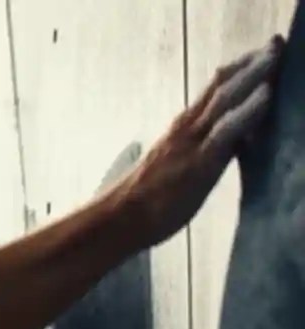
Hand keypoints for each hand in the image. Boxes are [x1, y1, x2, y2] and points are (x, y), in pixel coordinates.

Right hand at [117, 35, 284, 244]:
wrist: (119, 219)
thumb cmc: (144, 201)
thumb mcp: (174, 168)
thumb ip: (197, 151)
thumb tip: (227, 144)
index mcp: (180, 130)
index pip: (212, 91)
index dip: (236, 71)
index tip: (259, 55)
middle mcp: (186, 129)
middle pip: (221, 86)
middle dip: (250, 64)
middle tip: (275, 44)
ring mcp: (192, 144)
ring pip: (225, 99)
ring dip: (253, 75)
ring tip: (275, 55)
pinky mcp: (199, 163)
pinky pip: (227, 130)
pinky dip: (248, 109)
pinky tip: (266, 93)